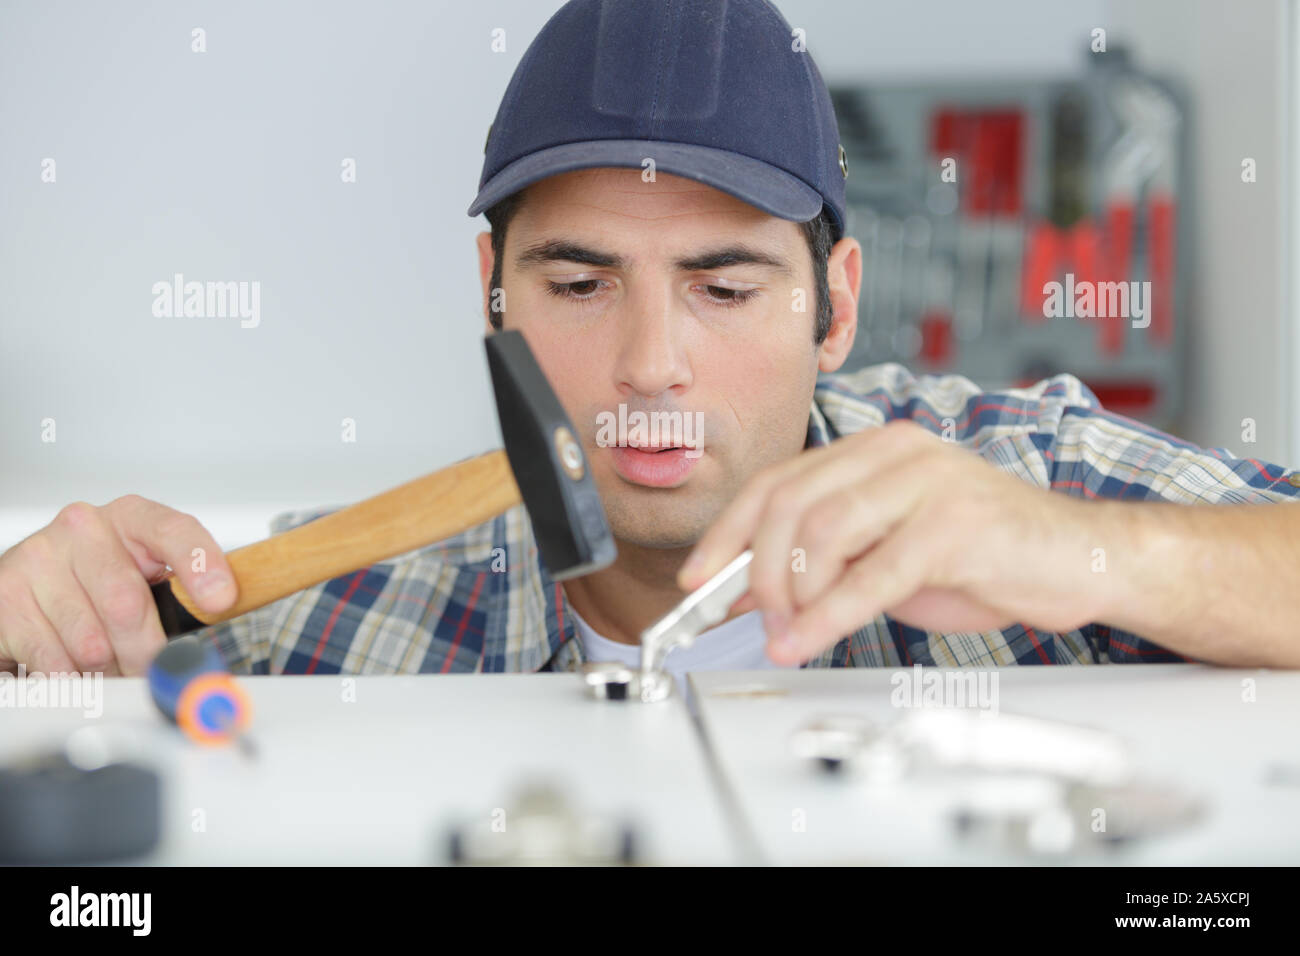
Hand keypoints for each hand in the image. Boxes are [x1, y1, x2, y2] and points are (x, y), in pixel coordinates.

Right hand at [0, 496, 236, 675]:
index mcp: (131, 517)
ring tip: (106, 660)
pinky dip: (72, 679)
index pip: (174, 532)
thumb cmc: (99, 581)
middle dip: (145, 653)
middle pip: (128, 605)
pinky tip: (74, 665)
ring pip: (90, 642)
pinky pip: (53, 660)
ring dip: (106, 669)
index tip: (220, 599)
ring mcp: (40, 558)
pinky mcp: (6, 594)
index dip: (201, 566)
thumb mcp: (146, 575)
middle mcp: (84, 528)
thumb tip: (217, 628)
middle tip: (150, 669)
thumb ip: (183, 597)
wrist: (30, 584)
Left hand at [677, 420, 1103, 663]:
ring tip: (784, 635)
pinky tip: (806, 641)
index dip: (726, 532)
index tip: (696, 578)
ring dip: (788, 596)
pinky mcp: (955, 524)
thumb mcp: (884, 555)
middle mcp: (895, 453)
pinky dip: (827, 616)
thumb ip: (821, 563)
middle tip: (742, 616)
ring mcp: (927, 482)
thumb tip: (745, 590)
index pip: (776, 482)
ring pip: (821, 533)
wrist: (1078, 558)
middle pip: (788, 505)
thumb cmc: (984, 555)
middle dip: (752, 570)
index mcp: (873, 450)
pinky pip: (871, 574)